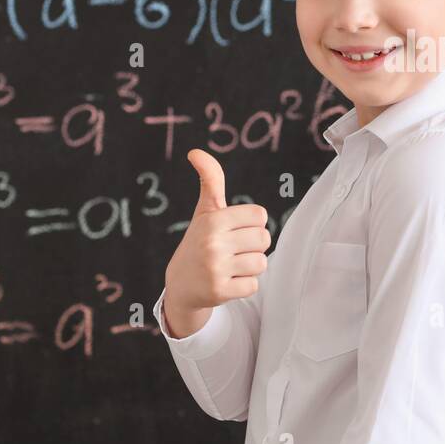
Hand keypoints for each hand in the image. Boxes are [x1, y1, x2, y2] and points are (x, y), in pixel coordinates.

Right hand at [164, 149, 270, 316]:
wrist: (180, 285)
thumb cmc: (199, 241)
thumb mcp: (205, 211)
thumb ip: (211, 180)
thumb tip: (196, 152)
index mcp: (213, 220)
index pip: (260, 215)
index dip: (252, 224)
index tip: (236, 230)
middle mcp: (213, 243)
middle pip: (264, 239)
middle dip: (253, 245)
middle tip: (233, 250)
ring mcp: (216, 269)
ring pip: (261, 262)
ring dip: (250, 266)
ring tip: (230, 266)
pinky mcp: (220, 291)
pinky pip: (254, 285)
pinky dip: (245, 285)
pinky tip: (228, 281)